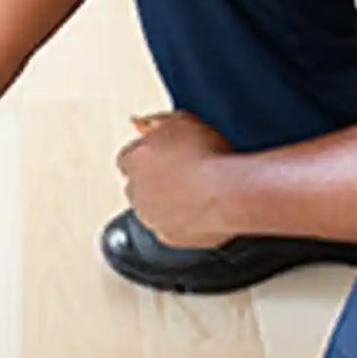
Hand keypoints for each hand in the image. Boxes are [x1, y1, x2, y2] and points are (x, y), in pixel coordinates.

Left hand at [118, 111, 238, 248]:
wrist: (227, 191)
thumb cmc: (207, 155)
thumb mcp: (182, 120)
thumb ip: (156, 122)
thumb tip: (141, 123)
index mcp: (134, 160)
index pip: (128, 158)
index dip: (149, 155)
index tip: (165, 154)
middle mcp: (136, 191)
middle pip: (138, 185)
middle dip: (155, 180)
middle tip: (182, 171)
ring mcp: (151, 216)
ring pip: (153, 209)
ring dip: (167, 202)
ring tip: (196, 191)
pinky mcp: (170, 237)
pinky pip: (172, 228)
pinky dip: (183, 221)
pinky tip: (202, 209)